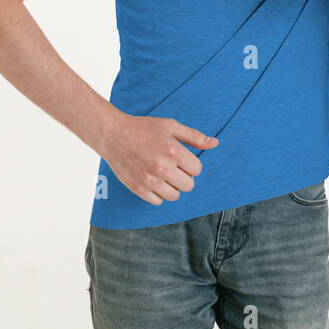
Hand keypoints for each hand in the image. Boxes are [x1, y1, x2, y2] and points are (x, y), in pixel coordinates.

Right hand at [94, 111, 215, 204]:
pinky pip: (158, 201)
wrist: (113, 135)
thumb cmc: (144, 128)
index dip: (192, 164)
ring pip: (175, 196)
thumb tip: (215, 143)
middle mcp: (162, 167)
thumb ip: (194, 136)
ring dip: (173, 186)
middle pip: (189, 185)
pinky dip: (158, 193)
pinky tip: (153, 180)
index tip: (181, 159)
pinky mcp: (138, 189)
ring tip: (163, 174)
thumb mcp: (171, 126)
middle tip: (173, 167)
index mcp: (173, 151)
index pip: (197, 170)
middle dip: (184, 176)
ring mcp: (149, 180)